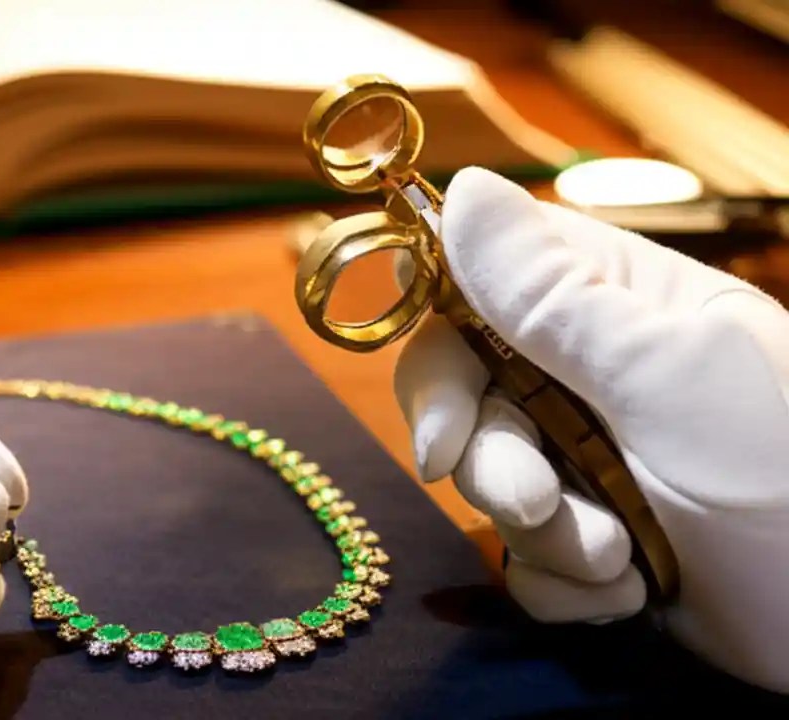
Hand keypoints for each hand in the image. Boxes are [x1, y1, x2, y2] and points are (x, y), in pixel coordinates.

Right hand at [394, 168, 788, 691]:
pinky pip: (524, 554)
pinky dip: (564, 585)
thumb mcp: (672, 380)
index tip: (443, 419)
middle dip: (491, 462)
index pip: (478, 281)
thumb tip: (461, 189)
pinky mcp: (595, 533)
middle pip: (464, 393)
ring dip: (544, 536)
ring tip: (621, 561)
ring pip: (492, 481)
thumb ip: (554, 297)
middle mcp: (590, 370)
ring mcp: (591, 455)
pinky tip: (628, 595)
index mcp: (615, 301)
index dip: (437, 342)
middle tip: (535, 506)